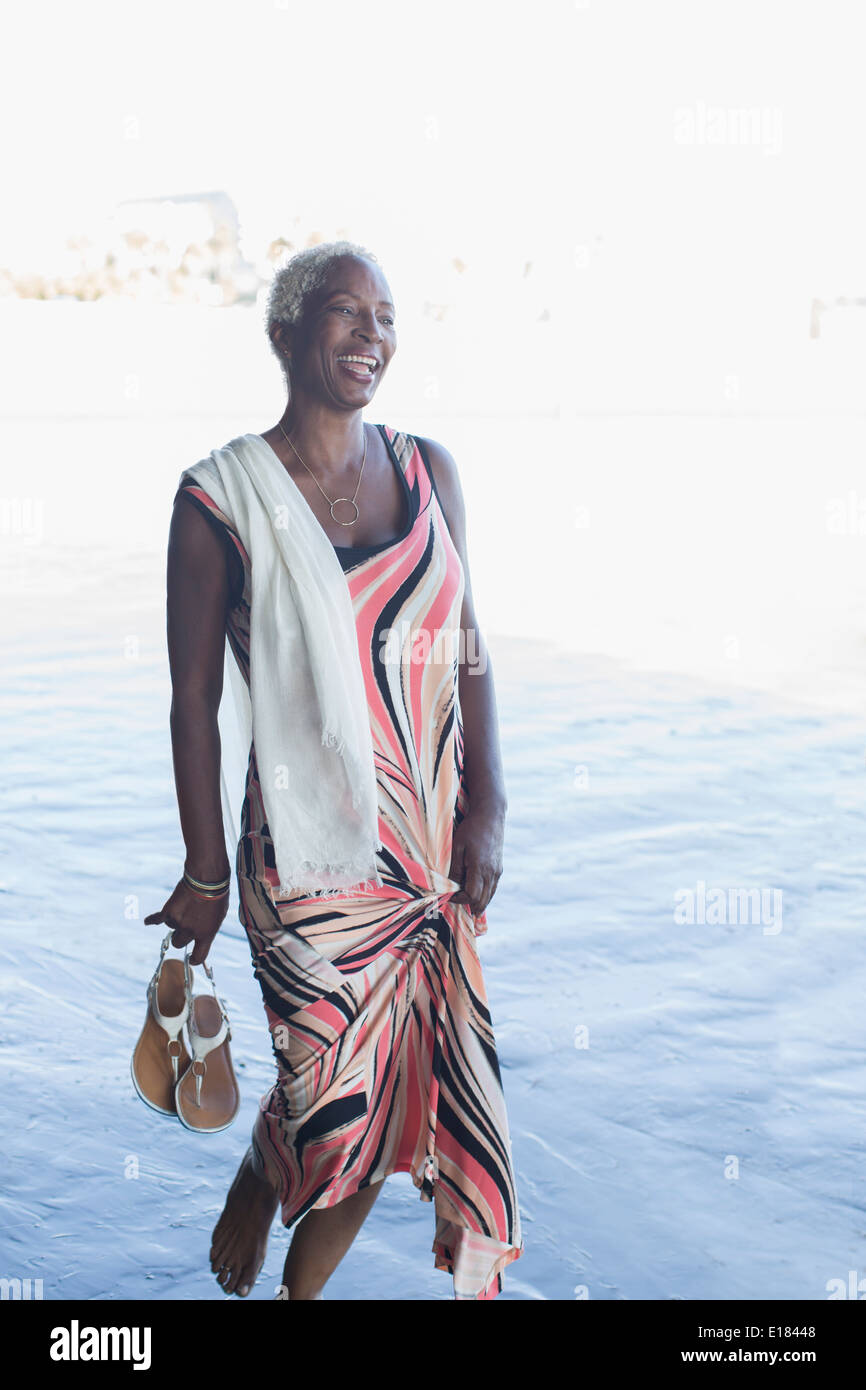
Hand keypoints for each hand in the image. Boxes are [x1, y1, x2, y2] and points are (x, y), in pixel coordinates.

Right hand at [144, 879, 229, 964]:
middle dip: (180, 936)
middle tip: (184, 925)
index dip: (194, 959)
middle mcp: (190, 932)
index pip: (199, 957)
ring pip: (171, 926)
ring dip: (175, 919)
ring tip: (185, 903)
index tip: (191, 958)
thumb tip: (201, 931)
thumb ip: (208, 927)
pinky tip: (148, 922)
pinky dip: (152, 920)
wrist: (206, 878)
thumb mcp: (219, 915)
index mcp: (206, 934)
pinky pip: (157, 919)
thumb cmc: (217, 895)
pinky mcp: (167, 911)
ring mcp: (178, 922)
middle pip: (178, 943)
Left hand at [448, 802, 504, 918]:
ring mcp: (497, 870)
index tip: (449, 895)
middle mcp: (491, 872)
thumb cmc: (471, 828)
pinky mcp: (499, 867)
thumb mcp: (457, 846)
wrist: (490, 815)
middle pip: (482, 900)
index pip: (472, 895)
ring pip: (490, 895)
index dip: (459, 899)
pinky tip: (479, 895)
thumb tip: (451, 885)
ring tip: (469, 908)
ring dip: (479, 903)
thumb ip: (455, 868)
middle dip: (470, 906)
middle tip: (458, 906)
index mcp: (480, 868)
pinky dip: (486, 894)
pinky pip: (493, 887)